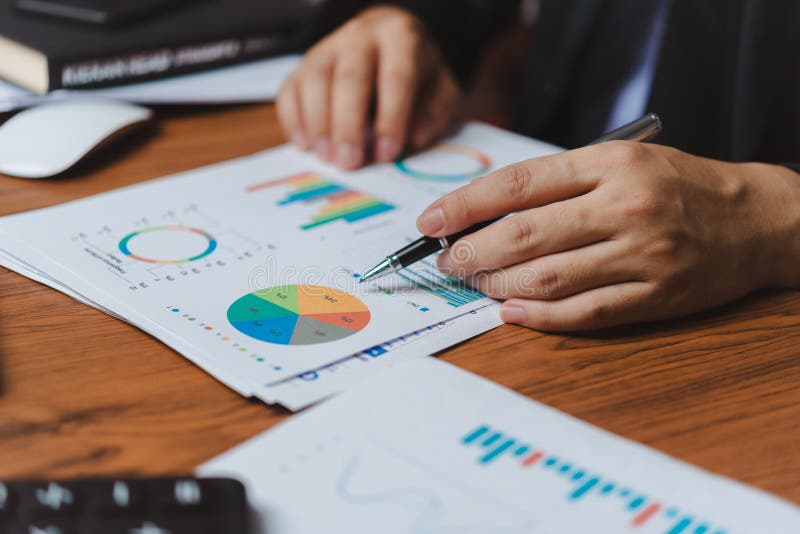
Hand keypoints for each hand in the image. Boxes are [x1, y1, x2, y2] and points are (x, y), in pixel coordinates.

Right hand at [276, 6, 460, 168]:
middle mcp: (361, 35)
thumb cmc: (416, 73)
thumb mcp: (440, 89)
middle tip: (350, 163)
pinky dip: (294, 120)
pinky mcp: (303, 64)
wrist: (388, 42)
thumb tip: (415, 137)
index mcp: (401, 37)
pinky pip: (290, 90)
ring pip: (315, 82)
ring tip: (328, 158)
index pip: (396, 77)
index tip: (386, 154)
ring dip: (319, 125)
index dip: (391, 118)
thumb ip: (434, 112)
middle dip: (348, 126)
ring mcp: (327, 47)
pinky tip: (306, 145)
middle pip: (350, 79)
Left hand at [416, 142, 799, 330]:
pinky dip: (538, 317)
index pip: (518, 183)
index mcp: (610, 163)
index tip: (430, 221)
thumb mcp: (620, 160)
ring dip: (497, 285)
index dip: (464, 204)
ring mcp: (642, 255)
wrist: (755, 219)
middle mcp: (625, 206)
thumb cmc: (675, 185)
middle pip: (524, 234)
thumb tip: (483, 214)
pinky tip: (510, 312)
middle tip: (446, 262)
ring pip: (546, 278)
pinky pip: (583, 313)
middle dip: (471, 252)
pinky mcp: (655, 297)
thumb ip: (558, 183)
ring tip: (474, 284)